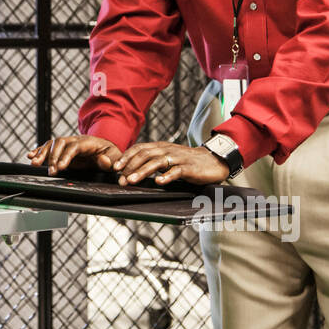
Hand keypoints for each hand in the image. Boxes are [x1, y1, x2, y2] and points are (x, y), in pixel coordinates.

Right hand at [27, 135, 120, 175]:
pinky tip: (30, 156)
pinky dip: (39, 150)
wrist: (107, 148)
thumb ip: (110, 160)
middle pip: (60, 143)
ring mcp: (68, 143)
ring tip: (34, 163)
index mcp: (88, 142)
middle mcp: (75, 140)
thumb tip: (104, 161)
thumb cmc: (111, 154)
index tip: (60, 167)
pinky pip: (49, 147)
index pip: (74, 147)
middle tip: (50, 172)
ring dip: (42, 153)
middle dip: (53, 157)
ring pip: (52, 144)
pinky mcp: (63, 148)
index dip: (66, 156)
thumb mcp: (115, 157)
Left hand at [113, 142, 229, 185]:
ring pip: (157, 162)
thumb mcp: (168, 157)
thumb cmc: (187, 161)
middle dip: (130, 166)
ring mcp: (178, 158)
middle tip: (120, 178)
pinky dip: (167, 176)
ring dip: (142, 171)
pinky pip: (177, 171)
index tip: (115, 167)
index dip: (126, 157)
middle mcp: (167, 150)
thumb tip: (131, 170)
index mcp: (161, 147)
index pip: (139, 148)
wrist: (213, 160)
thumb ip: (153, 160)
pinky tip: (159, 182)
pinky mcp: (189, 167)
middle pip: (145, 155)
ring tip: (131, 180)